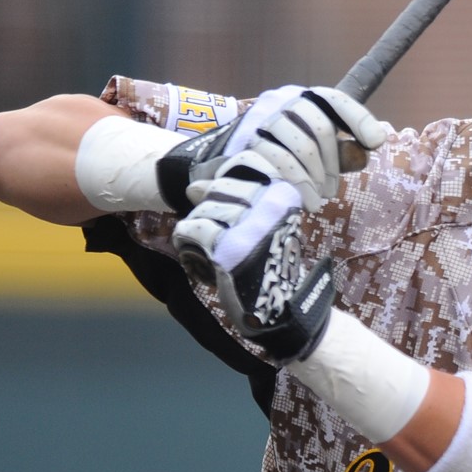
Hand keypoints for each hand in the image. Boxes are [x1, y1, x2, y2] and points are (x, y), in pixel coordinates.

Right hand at [157, 85, 386, 213]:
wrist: (213, 169)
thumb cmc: (273, 159)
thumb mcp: (309, 151)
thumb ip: (340, 149)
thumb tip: (371, 145)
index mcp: (298, 97)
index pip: (334, 100)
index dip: (358, 120)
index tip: (377, 142)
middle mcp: (278, 102)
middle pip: (320, 129)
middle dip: (332, 164)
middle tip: (331, 189)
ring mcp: (259, 122)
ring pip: (301, 148)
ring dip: (316, 179)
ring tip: (317, 198)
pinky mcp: (245, 145)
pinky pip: (280, 165)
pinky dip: (298, 186)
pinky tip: (304, 201)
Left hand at [170, 177, 336, 361]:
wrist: (282, 309)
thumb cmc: (271, 264)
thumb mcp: (264, 223)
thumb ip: (233, 199)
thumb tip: (192, 185)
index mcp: (283, 194)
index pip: (244, 162)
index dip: (227, 182)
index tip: (233, 209)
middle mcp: (269, 206)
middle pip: (219, 186)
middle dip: (212, 209)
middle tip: (222, 236)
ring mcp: (249, 226)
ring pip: (204, 208)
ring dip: (200, 229)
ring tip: (210, 248)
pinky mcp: (229, 248)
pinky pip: (192, 230)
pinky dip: (187, 243)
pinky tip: (199, 256)